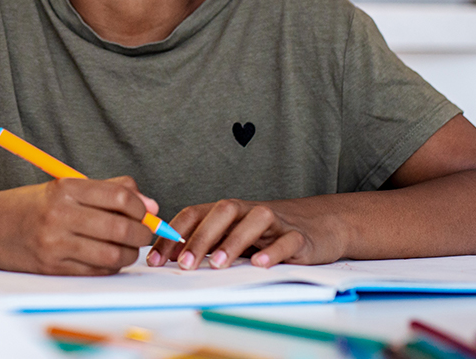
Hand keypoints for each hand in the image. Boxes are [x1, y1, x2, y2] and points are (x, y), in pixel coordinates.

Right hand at [0, 176, 157, 275]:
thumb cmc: (30, 206)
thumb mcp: (64, 187)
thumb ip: (106, 190)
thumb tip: (148, 204)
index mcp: (65, 189)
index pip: (119, 195)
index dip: (141, 205)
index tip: (146, 210)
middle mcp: (60, 215)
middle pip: (121, 226)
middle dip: (142, 232)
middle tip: (146, 232)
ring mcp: (55, 244)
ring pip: (112, 254)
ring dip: (129, 253)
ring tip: (128, 247)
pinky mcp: (52, 267)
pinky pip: (96, 271)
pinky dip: (111, 266)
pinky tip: (108, 258)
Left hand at [147, 199, 346, 269]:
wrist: (319, 225)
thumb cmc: (266, 234)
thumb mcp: (233, 236)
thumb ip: (206, 244)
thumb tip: (168, 260)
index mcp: (226, 211)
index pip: (193, 214)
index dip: (173, 235)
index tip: (156, 259)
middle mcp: (247, 211)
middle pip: (221, 213)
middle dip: (199, 238)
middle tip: (184, 265)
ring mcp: (275, 221)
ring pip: (253, 221)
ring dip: (233, 242)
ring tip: (218, 264)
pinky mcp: (299, 236)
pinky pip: (286, 240)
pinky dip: (273, 251)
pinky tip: (260, 264)